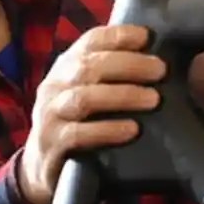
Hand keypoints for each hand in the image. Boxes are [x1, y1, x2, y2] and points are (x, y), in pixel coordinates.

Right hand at [18, 25, 165, 203]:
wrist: (42, 167)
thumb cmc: (77, 122)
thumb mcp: (89, 92)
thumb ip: (112, 74)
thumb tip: (157, 58)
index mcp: (66, 66)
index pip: (90, 41)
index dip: (118, 36)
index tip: (148, 37)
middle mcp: (54, 85)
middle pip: (89, 67)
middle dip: (129, 65)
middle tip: (160, 70)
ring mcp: (49, 115)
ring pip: (84, 98)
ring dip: (122, 96)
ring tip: (154, 99)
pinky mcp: (51, 145)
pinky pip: (78, 134)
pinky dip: (107, 130)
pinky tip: (132, 129)